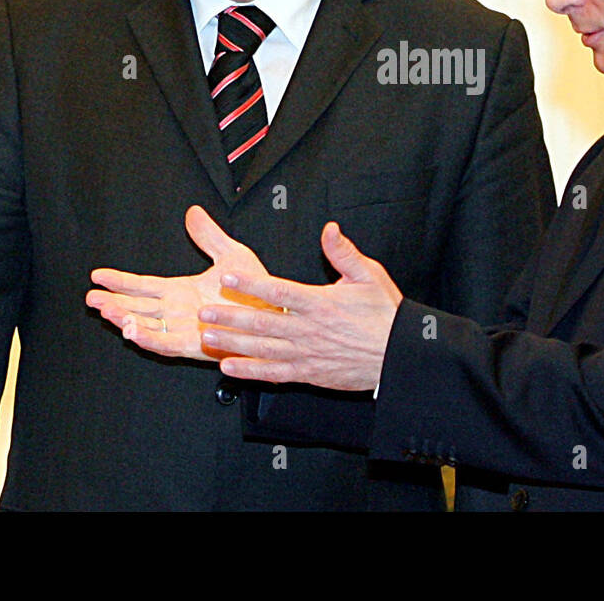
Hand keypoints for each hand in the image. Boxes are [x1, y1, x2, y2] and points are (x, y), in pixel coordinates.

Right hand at [85, 205, 277, 359]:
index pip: (142, 286)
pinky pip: (165, 343)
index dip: (119, 281)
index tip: (97, 275)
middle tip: (90, 298)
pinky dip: (147, 337)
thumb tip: (193, 212)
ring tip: (106, 310)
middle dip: (112, 303)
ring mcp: (183, 328)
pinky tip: (132, 330)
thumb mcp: (230, 254)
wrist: (275, 313)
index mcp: (180, 291)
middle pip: (136, 307)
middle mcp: (177, 311)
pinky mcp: (193, 344)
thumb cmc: (256, 289)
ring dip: (124, 319)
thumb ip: (208, 236)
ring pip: (144, 326)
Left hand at [200, 221, 402, 390]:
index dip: (250, 283)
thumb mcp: (369, 275)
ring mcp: (306, 353)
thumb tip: (330, 229)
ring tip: (208, 336)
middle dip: (230, 315)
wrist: (399, 356)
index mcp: (320, 302)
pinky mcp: (309, 373)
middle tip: (205, 311)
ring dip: (232, 342)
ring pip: (262, 348)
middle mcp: (308, 329)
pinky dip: (250, 371)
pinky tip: (229, 368)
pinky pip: (274, 373)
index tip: (226, 276)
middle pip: (262, 322)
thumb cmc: (385, 315)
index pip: (278, 291)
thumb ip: (344, 252)